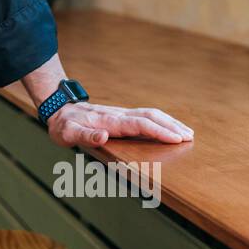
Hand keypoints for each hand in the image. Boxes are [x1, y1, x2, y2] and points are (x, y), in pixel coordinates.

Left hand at [45, 101, 192, 148]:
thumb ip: (85, 135)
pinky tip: (169, 127)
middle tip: (189, 137)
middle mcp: (119, 115)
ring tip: (187, 132)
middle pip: (150, 117)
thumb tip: (104, 136)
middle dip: (171, 126)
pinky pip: (145, 116)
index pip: (140, 125)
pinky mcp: (121, 116)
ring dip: (169, 122)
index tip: (176, 139)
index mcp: (110, 121)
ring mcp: (121, 114)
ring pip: (150, 114)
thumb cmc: (63, 125)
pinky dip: (161, 121)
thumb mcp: (68, 134)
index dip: (159, 131)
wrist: (58, 109)